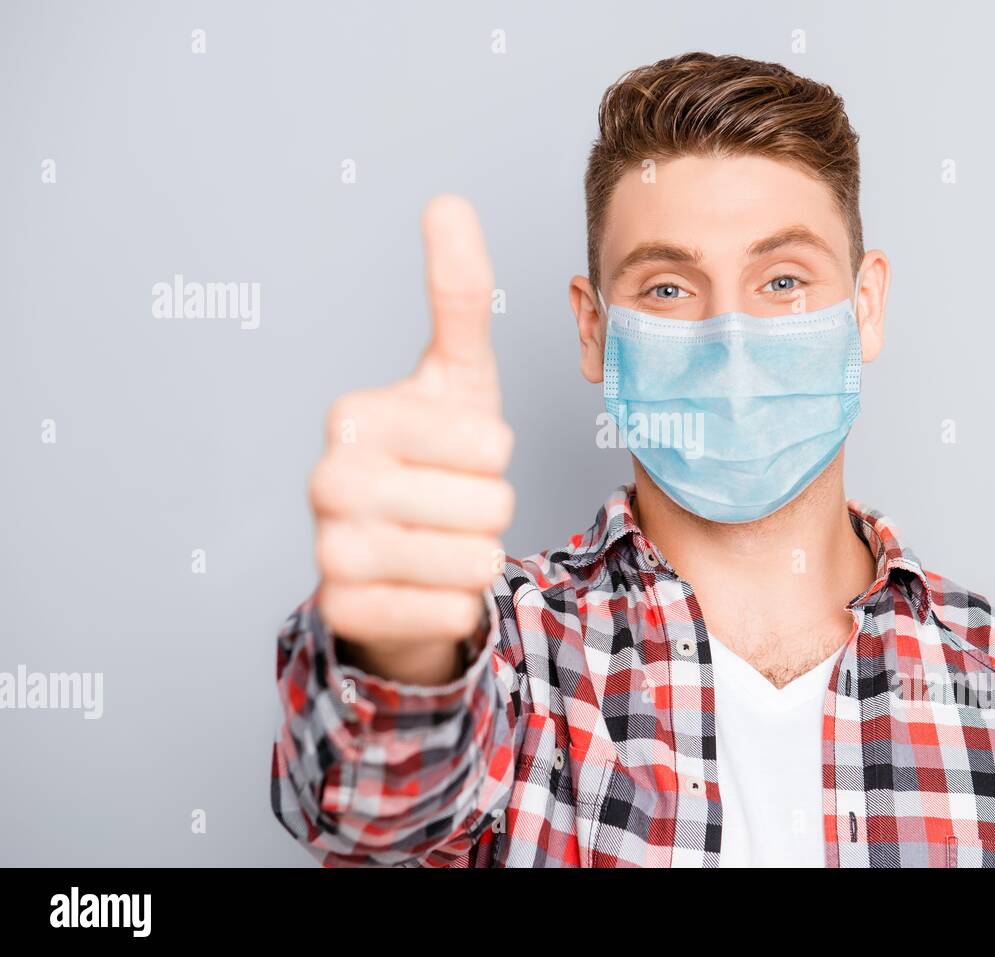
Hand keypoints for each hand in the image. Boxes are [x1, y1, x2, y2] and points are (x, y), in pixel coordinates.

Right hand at [309, 196, 513, 684]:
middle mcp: (327, 479)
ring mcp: (328, 551)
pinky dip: (455, 604)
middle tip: (446, 504)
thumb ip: (457, 295)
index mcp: (353, 414)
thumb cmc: (434, 458)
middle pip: (491, 502)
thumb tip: (447, 200)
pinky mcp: (343, 614)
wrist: (396, 558)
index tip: (453, 454)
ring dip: (475, 557)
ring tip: (436, 541)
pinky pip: (453, 612)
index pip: (493, 441)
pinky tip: (421, 585)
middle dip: (488, 509)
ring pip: (477, 561)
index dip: (493, 454)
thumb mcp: (455, 378)